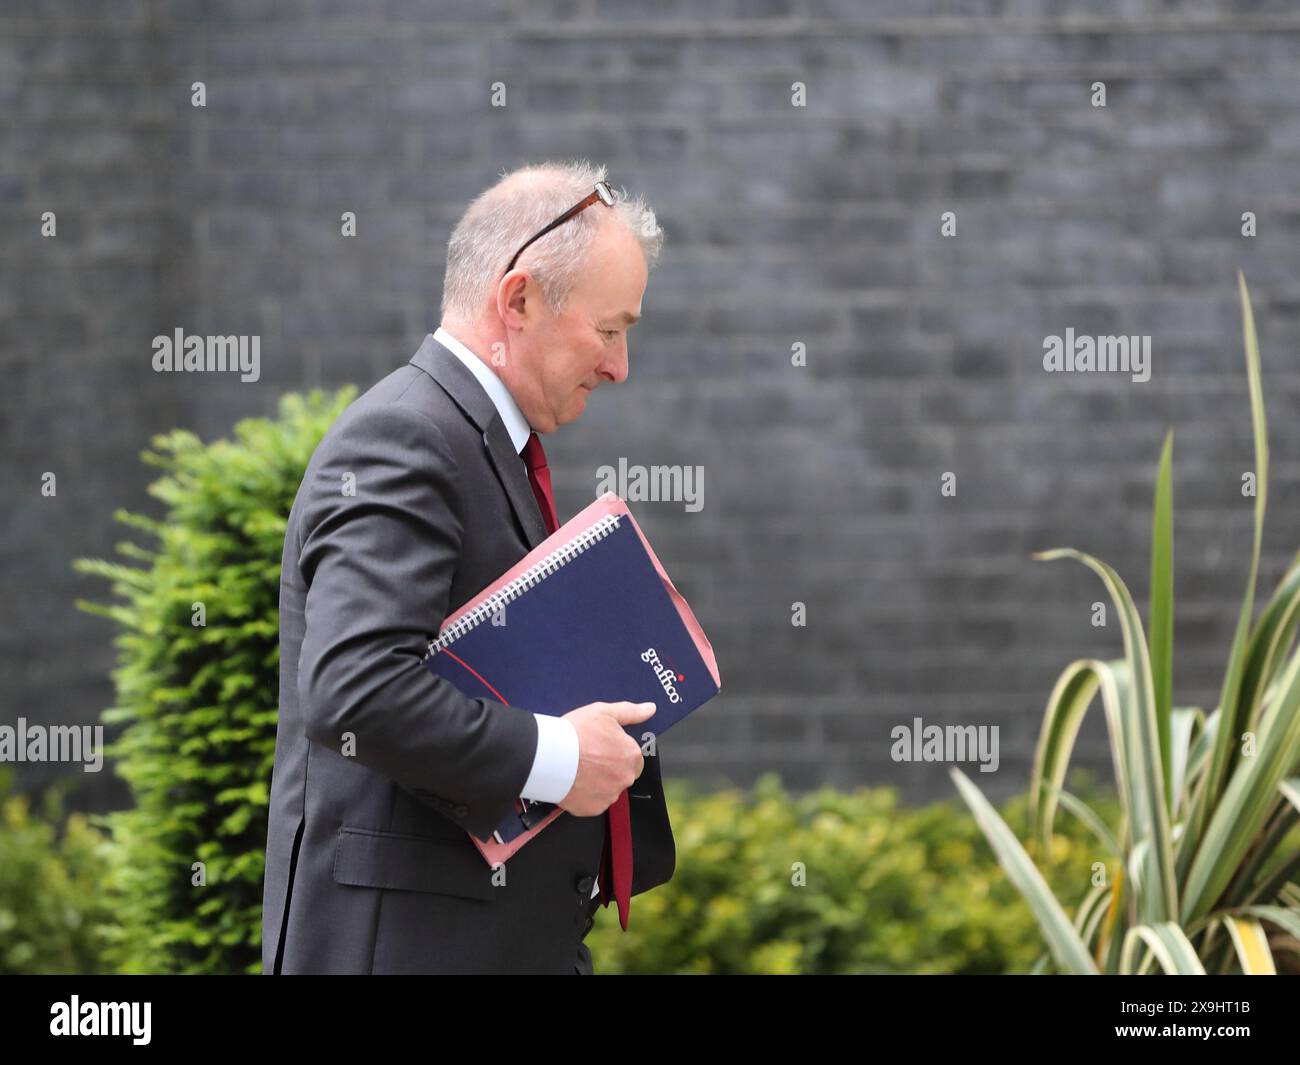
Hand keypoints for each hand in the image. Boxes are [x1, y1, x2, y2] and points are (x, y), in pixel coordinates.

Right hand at [557, 701, 656, 815]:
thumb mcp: (604, 712)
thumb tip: (650, 709)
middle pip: (622, 774)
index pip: (633, 756)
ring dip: (598, 781)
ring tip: (579, 768)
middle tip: (589, 757)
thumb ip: (631, 712)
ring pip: (608, 788)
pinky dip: (586, 794)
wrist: (549, 755)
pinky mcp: (593, 808)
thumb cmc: (576, 733)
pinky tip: (575, 781)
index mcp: (631, 755)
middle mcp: (625, 777)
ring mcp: (609, 795)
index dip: (617, 750)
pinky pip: (593, 802)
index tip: (602, 747)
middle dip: (609, 767)